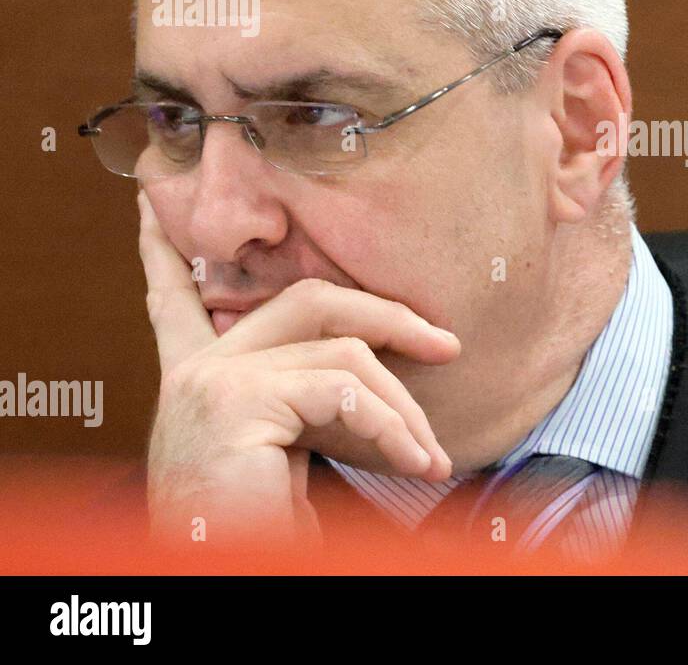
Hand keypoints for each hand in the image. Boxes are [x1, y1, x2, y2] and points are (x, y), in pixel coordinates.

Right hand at [137, 191, 459, 550]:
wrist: (224, 574)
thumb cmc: (259, 529)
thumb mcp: (289, 450)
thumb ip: (312, 401)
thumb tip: (387, 376)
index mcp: (196, 378)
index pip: (183, 300)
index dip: (167, 252)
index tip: (150, 206)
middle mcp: (193, 370)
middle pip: (310, 300)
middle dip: (390, 316)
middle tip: (447, 345)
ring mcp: (210, 381)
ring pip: (343, 352)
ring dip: (403, 405)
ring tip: (431, 456)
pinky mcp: (233, 402)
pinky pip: (343, 391)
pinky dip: (393, 428)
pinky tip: (418, 463)